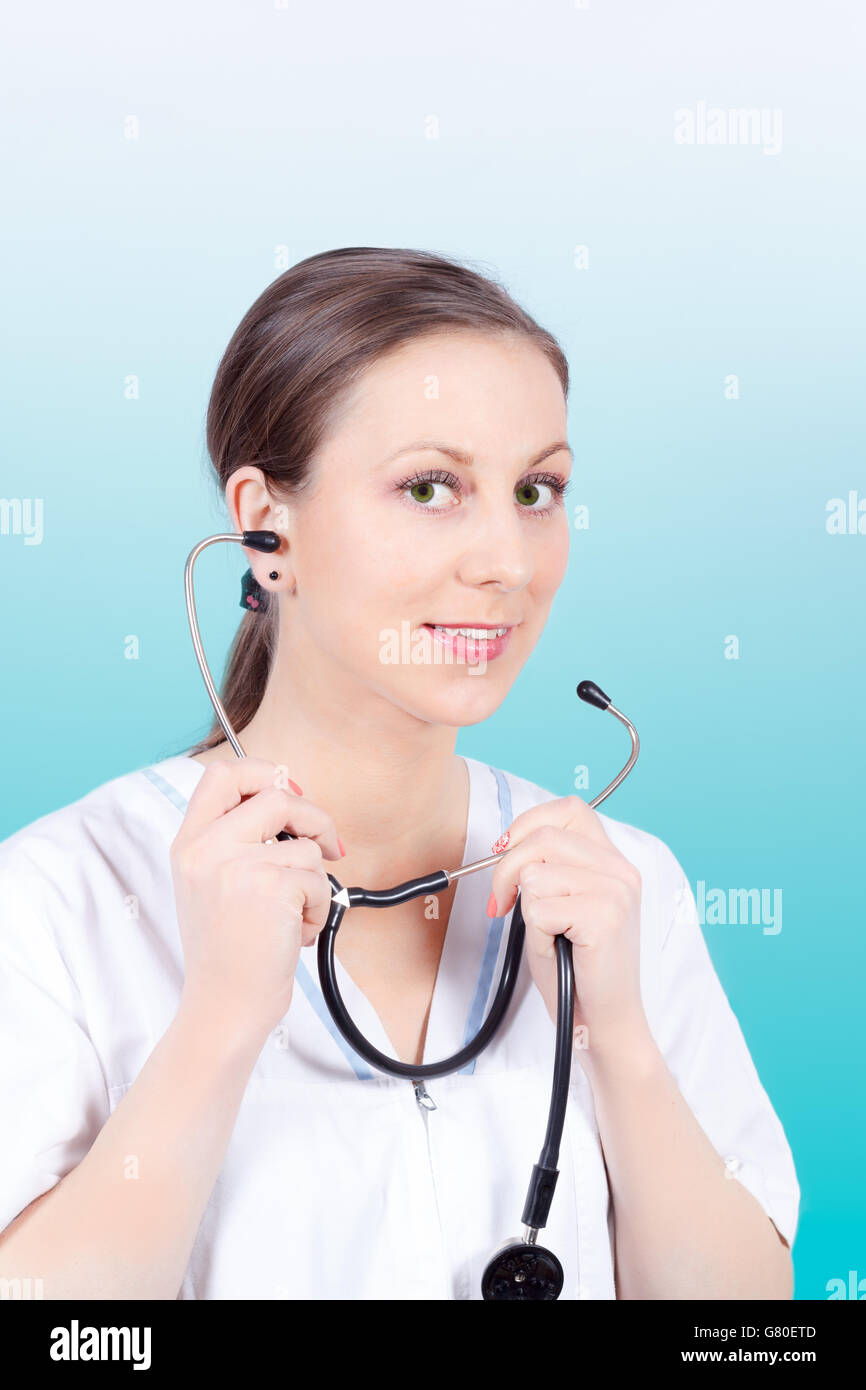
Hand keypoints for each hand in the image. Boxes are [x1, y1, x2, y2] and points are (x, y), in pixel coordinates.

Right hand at [170, 758, 343, 1036]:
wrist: (223, 1006)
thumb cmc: (227, 952)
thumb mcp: (212, 884)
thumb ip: (238, 839)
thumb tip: (292, 795)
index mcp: (188, 844)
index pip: (222, 774)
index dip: (263, 772)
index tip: (290, 793)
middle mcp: (206, 849)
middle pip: (276, 794)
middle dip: (314, 818)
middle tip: (327, 847)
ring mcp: (236, 866)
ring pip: (306, 844)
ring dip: (315, 881)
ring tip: (293, 915)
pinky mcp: (270, 887)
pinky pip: (318, 878)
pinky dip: (318, 907)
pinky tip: (295, 933)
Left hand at [488, 795, 652, 1068]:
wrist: (604, 1022)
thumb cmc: (577, 969)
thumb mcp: (560, 905)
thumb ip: (546, 869)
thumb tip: (504, 844)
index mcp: (614, 861)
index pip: (569, 810)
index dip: (527, 825)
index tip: (504, 853)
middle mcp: (621, 870)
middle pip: (542, 838)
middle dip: (505, 870)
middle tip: (501, 905)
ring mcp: (616, 891)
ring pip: (535, 874)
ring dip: (526, 910)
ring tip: (547, 935)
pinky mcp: (605, 917)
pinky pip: (539, 908)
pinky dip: (535, 933)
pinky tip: (557, 949)